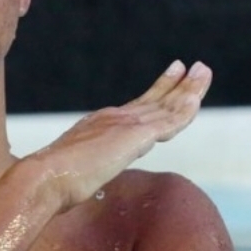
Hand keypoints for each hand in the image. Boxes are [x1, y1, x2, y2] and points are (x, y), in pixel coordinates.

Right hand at [30, 60, 210, 209]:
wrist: (46, 177)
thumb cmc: (52, 182)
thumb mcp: (73, 171)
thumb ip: (83, 170)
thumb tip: (80, 182)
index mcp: (101, 124)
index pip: (138, 107)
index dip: (158, 92)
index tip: (172, 77)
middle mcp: (115, 118)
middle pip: (156, 100)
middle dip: (178, 85)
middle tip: (196, 68)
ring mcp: (126, 124)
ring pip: (168, 105)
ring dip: (189, 89)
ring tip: (203, 72)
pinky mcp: (136, 135)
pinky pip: (170, 120)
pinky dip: (185, 110)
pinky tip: (196, 100)